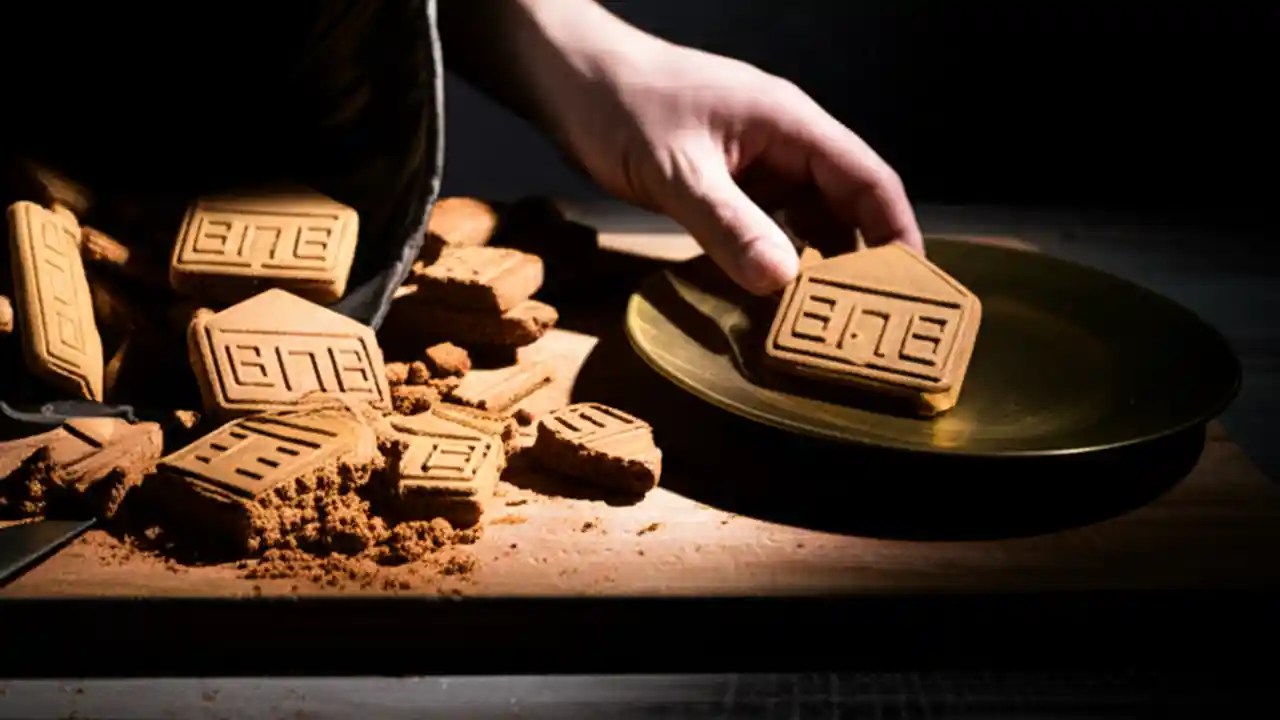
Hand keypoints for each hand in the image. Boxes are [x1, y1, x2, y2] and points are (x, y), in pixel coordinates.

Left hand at [552, 42, 923, 294]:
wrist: (567, 80)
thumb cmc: (619, 106)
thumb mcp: (675, 171)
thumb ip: (728, 224)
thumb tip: (782, 281)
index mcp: (789, 124)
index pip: (869, 179)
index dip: (898, 233)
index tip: (912, 290)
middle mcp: (783, 142)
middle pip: (846, 204)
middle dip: (860, 261)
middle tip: (866, 325)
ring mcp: (754, 162)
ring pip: (805, 218)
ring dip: (815, 266)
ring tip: (822, 325)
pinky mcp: (726, 181)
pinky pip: (766, 225)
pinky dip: (774, 259)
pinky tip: (770, 299)